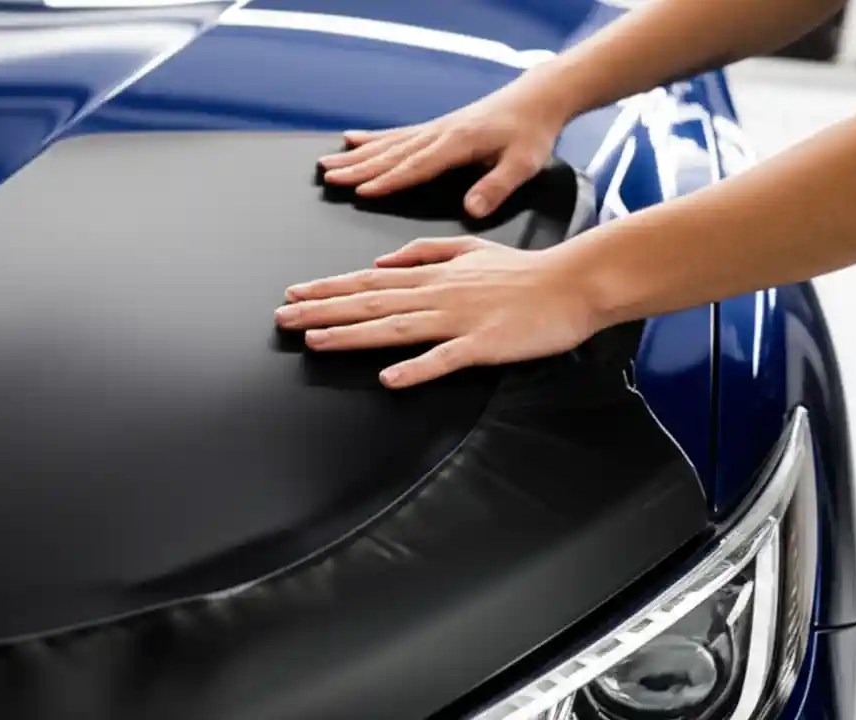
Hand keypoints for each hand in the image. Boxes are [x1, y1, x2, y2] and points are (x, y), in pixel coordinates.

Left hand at [275, 237, 600, 387]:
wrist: (573, 282)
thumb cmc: (524, 270)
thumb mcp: (470, 248)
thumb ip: (425, 252)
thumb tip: (384, 260)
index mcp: (434, 275)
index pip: (370, 281)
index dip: (328, 288)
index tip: (294, 294)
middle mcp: (438, 294)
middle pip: (371, 303)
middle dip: (323, 310)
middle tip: (283, 319)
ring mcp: (459, 320)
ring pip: (395, 327)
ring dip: (352, 334)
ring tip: (315, 341)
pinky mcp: (483, 344)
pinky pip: (445, 359)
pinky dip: (416, 370)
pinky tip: (389, 380)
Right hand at [317, 83, 568, 217]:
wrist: (537, 98)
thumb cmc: (532, 133)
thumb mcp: (524, 164)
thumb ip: (496, 187)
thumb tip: (472, 210)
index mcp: (459, 143)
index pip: (417, 166)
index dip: (388, 180)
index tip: (361, 190)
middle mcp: (441, 133)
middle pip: (392, 154)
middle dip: (358, 167)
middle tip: (329, 177)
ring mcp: (436, 129)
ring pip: (388, 144)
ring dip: (357, 155)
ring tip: (328, 163)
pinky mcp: (437, 127)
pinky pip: (398, 134)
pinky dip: (373, 138)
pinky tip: (352, 139)